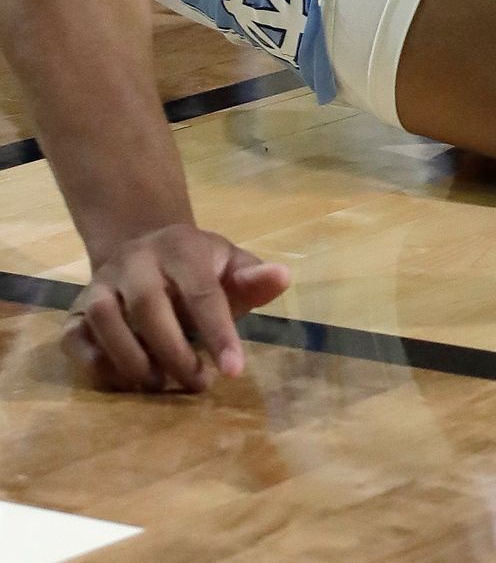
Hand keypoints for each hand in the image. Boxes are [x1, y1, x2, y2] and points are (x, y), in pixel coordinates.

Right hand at [62, 224, 289, 391]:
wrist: (145, 250)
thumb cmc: (199, 269)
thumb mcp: (231, 267)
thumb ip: (254, 278)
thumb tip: (283, 277)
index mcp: (182, 247)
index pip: (202, 292)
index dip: (219, 333)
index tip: (234, 371)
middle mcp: (136, 261)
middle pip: (149, 307)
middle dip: (175, 353)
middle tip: (198, 384)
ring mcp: (101, 284)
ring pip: (105, 320)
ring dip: (133, 360)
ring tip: (161, 385)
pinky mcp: (76, 310)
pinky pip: (75, 339)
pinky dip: (97, 365)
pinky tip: (127, 382)